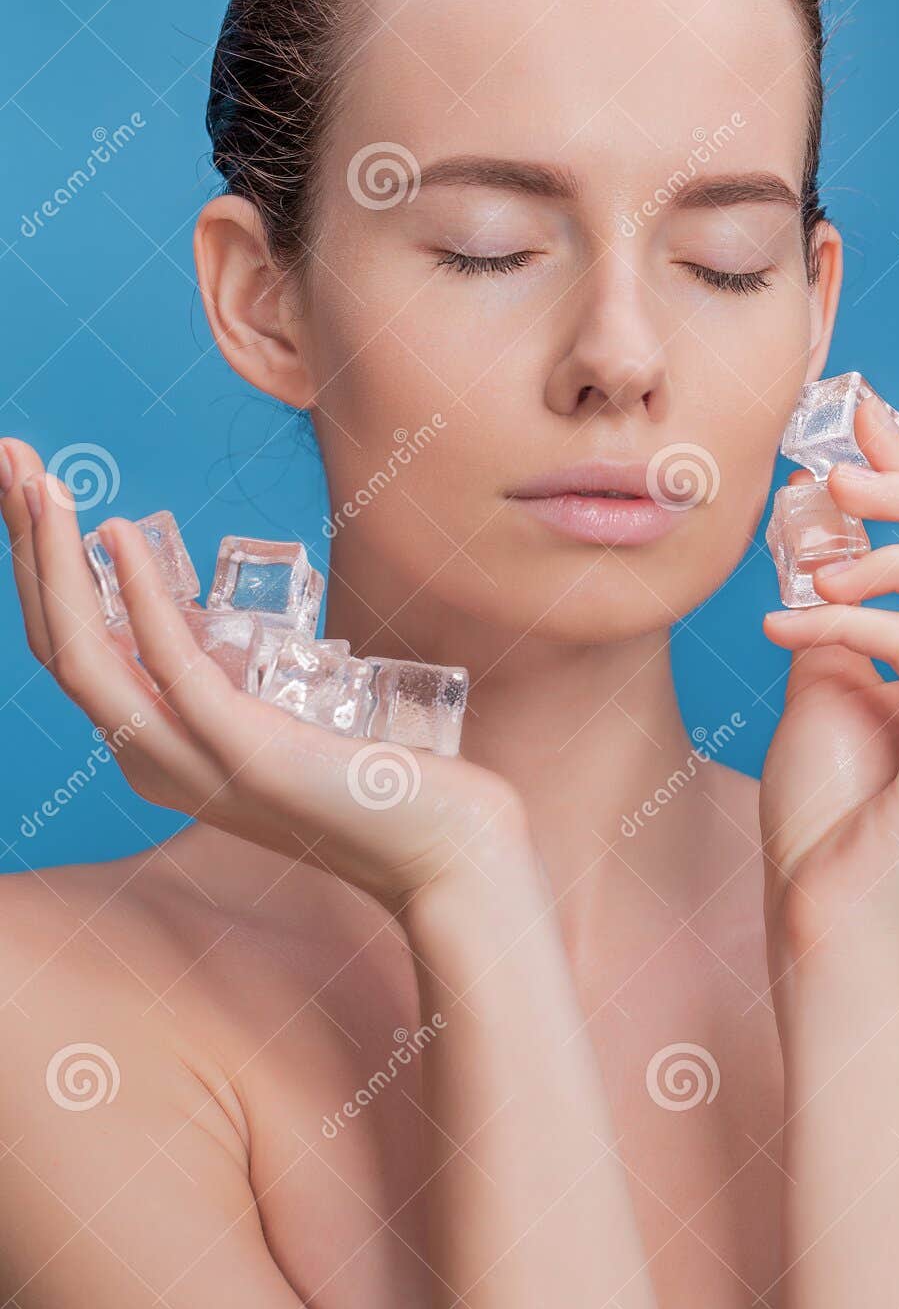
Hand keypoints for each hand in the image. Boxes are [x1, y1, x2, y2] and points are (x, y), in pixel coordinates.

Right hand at [0, 438, 523, 917]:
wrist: (445, 854)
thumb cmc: (376, 785)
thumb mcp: (280, 722)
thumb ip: (238, 684)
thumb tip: (215, 622)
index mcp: (158, 751)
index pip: (72, 650)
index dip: (42, 568)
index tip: (35, 487)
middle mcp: (154, 761)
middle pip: (59, 642)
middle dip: (27, 544)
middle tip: (11, 454)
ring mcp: (193, 762)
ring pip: (84, 656)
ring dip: (50, 559)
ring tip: (36, 479)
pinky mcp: (246, 751)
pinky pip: (172, 666)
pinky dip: (138, 594)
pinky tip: (117, 532)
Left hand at [759, 398, 898, 979]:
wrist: (824, 917)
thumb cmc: (829, 813)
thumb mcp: (828, 680)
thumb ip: (841, 607)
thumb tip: (818, 524)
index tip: (861, 415)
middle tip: (833, 478)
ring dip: (896, 551)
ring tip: (815, 574)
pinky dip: (854, 625)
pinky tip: (785, 634)